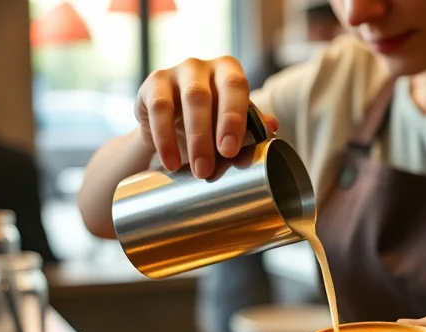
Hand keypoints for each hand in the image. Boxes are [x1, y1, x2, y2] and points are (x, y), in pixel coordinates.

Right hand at [135, 57, 278, 177]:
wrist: (171, 120)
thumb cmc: (211, 119)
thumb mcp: (232, 121)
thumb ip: (252, 125)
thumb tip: (273, 127)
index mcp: (228, 71)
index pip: (235, 87)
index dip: (233, 118)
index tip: (230, 150)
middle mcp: (201, 67)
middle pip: (203, 97)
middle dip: (205, 137)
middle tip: (207, 170)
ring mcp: (174, 72)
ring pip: (180, 103)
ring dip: (187, 140)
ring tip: (192, 171)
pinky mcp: (152, 84)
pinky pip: (156, 110)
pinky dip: (163, 139)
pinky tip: (168, 161)